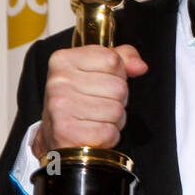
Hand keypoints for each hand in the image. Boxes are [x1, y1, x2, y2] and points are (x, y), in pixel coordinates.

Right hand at [34, 44, 147, 158]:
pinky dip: (108, 135)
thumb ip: (122, 58)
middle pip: (118, 87)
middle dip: (118, 99)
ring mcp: (61, 107)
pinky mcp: (68, 132)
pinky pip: (109, 132)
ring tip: (96, 118)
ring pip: (116, 110)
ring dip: (114, 119)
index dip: (118, 74)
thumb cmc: (78, 99)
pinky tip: (93, 131)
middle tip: (99, 104)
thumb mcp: (97, 69)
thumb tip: (140, 66)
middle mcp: (59, 82)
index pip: (112, 59)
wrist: (55, 133)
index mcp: (64, 60)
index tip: (103, 81)